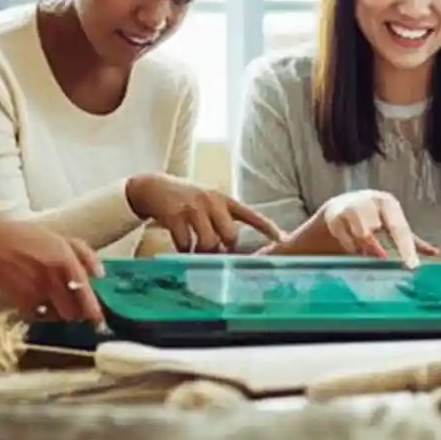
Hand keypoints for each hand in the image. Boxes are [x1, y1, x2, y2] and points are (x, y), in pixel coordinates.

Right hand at [0, 222, 102, 321]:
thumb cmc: (22, 237)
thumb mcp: (58, 237)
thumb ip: (84, 254)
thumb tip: (100, 274)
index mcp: (66, 259)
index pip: (87, 293)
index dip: (94, 310)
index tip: (99, 319)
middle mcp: (53, 277)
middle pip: (74, 312)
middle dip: (76, 312)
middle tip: (72, 307)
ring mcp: (36, 291)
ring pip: (57, 316)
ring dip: (58, 313)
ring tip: (51, 300)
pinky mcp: (19, 302)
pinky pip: (37, 317)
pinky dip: (38, 313)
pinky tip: (34, 300)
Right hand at [126, 173, 285, 251]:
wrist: (155, 186)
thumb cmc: (187, 200)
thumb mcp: (210, 203)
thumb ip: (222, 221)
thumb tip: (229, 250)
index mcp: (225, 200)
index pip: (252, 215)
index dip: (269, 229)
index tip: (285, 240)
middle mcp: (213, 202)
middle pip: (230, 235)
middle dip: (224, 249)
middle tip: (215, 253)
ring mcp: (194, 208)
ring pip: (208, 242)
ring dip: (203, 253)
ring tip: (196, 252)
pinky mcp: (176, 215)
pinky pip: (186, 243)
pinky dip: (184, 250)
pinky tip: (181, 247)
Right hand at [320, 190, 437, 267]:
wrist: (339, 207)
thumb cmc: (373, 217)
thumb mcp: (392, 224)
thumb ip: (411, 240)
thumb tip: (435, 253)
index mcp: (387, 203)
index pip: (399, 227)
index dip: (406, 248)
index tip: (412, 266)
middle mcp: (369, 202)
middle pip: (374, 229)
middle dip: (377, 247)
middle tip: (384, 260)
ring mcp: (350, 208)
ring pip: (359, 235)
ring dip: (365, 248)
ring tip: (369, 255)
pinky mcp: (334, 218)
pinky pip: (345, 240)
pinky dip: (351, 248)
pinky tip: (355, 251)